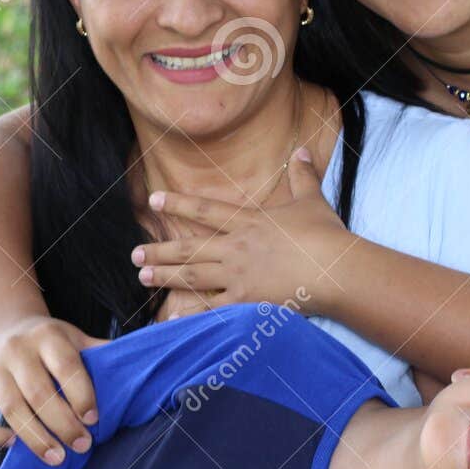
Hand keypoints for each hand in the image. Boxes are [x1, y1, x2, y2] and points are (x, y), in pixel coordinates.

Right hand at [0, 316, 108, 463]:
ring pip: (11, 409)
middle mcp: (15, 350)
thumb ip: (100, 354)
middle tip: (83, 446)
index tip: (94, 420)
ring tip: (57, 458)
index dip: (81, 394)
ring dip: (36, 438)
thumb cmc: (49, 342)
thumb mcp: (75, 338)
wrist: (3, 326)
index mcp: (47, 336)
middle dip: (63, 424)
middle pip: (39, 393)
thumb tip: (139, 366)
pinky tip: (15, 444)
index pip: (65, 366)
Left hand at [133, 150, 352, 315]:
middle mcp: (236, 248)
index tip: (153, 200)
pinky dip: (189, 315)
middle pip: (189, 249)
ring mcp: (239, 276)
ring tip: (142, 277)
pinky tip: (169, 319)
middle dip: (159, 250)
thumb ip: (302, 175)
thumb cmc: (325, 235)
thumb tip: (301, 149)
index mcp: (249, 222)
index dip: (177, 204)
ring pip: (192, 276)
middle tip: (134, 253)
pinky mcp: (247, 301)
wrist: (335, 269)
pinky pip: (211, 309)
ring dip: (165, 276)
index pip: (205, 211)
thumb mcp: (312, 199)